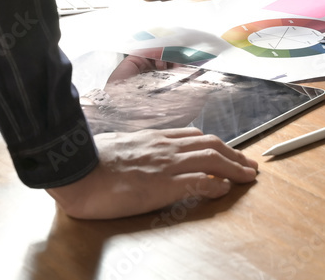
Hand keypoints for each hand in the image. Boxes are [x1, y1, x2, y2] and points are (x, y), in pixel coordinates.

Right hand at [46, 128, 257, 219]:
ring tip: (247, 176)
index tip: (226, 150)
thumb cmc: (87, 160)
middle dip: (233, 154)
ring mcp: (165, 164)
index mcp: (153, 138)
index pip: (193, 136)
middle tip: (249, 164)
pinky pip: (197, 181)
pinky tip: (225, 189)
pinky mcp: (162, 185)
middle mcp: (164, 147)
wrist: (75, 170)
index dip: (214, 143)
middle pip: (209, 144)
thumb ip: (132, 147)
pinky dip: (215, 183)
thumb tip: (135, 152)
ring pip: (210, 158)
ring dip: (234, 167)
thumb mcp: (114, 144)